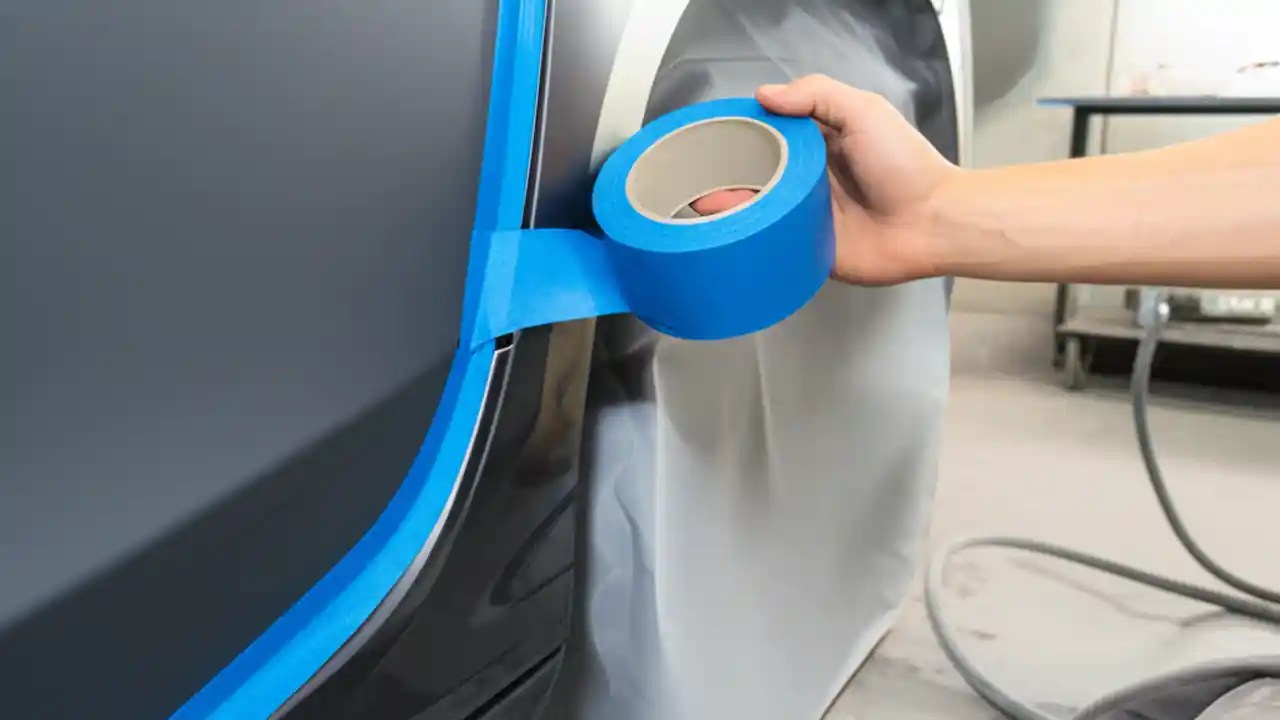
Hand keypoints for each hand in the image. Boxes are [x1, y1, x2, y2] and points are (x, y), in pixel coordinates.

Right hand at [691, 75, 961, 284]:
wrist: (932, 222)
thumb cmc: (905, 165)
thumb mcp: (863, 111)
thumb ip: (817, 95)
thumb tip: (766, 94)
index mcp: (823, 146)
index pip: (773, 136)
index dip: (745, 134)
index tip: (715, 134)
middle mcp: (812, 181)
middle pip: (761, 175)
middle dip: (728, 175)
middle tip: (695, 175)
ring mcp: (810, 217)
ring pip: (761, 211)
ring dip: (731, 209)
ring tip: (698, 207)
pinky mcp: (812, 250)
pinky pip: (775, 244)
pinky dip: (751, 241)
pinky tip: (726, 237)